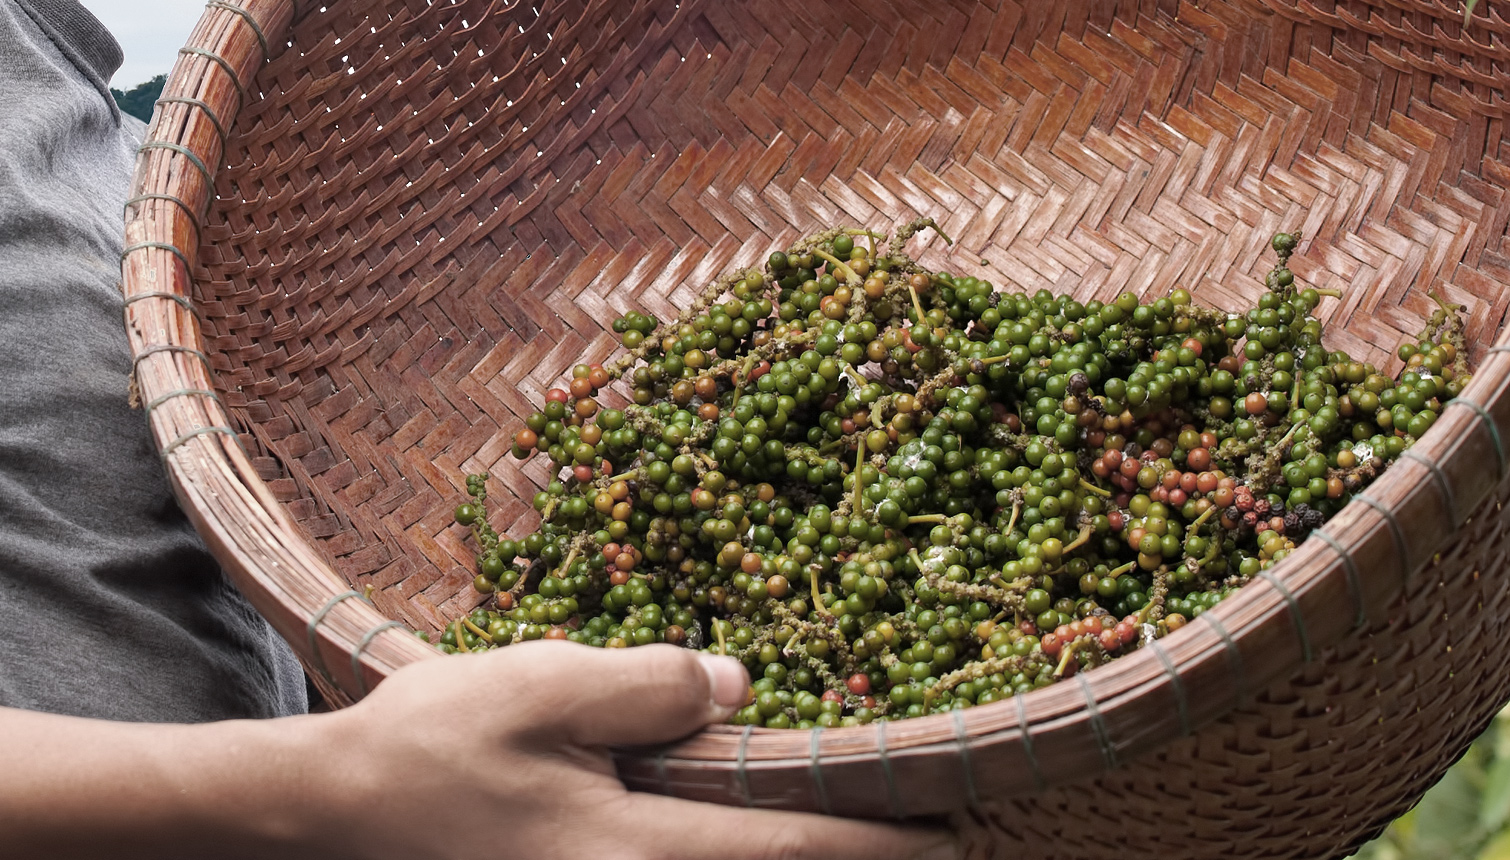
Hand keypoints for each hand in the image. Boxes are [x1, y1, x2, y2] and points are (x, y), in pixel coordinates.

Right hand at [310, 641, 957, 859]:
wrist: (326, 822)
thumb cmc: (429, 747)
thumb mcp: (543, 687)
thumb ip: (653, 686)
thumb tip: (741, 690)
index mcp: (635, 856)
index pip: (788, 853)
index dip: (876, 845)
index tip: (949, 833)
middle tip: (931, 844)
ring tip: (848, 837)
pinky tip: (736, 833)